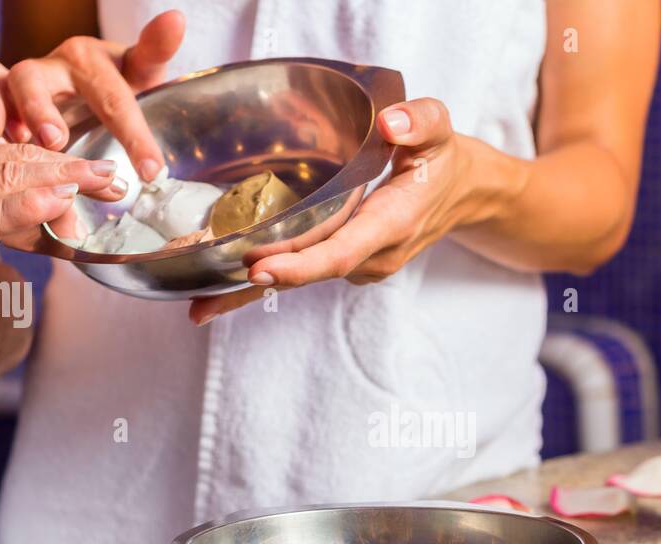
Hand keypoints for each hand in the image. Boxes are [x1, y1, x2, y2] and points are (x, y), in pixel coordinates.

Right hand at [0, 10, 185, 182]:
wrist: (80, 91)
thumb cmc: (113, 84)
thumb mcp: (140, 73)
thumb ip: (155, 51)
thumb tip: (175, 18)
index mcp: (85, 60)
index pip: (111, 94)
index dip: (132, 134)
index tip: (152, 170)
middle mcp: (44, 69)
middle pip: (30, 77)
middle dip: (39, 107)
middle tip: (56, 139)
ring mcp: (9, 85)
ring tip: (15, 141)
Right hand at [0, 83, 118, 334]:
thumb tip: (33, 179)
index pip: (13, 142)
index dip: (60, 151)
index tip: (100, 166)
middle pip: (19, 157)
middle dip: (71, 167)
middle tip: (115, 177)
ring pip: (7, 178)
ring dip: (59, 180)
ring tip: (100, 183)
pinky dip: (23, 208)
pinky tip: (56, 203)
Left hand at [187, 97, 492, 324]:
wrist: (462, 196)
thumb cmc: (442, 159)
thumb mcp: (440, 130)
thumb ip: (420, 122)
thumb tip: (390, 124)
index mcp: (393, 223)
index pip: (342, 250)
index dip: (300, 263)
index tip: (260, 269)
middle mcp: (374, 255)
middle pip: (310, 272)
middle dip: (260, 282)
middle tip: (207, 288)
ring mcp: (361, 266)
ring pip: (301, 279)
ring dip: (251, 291)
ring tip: (198, 304)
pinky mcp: (346, 265)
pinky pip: (302, 275)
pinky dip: (260, 286)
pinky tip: (215, 300)